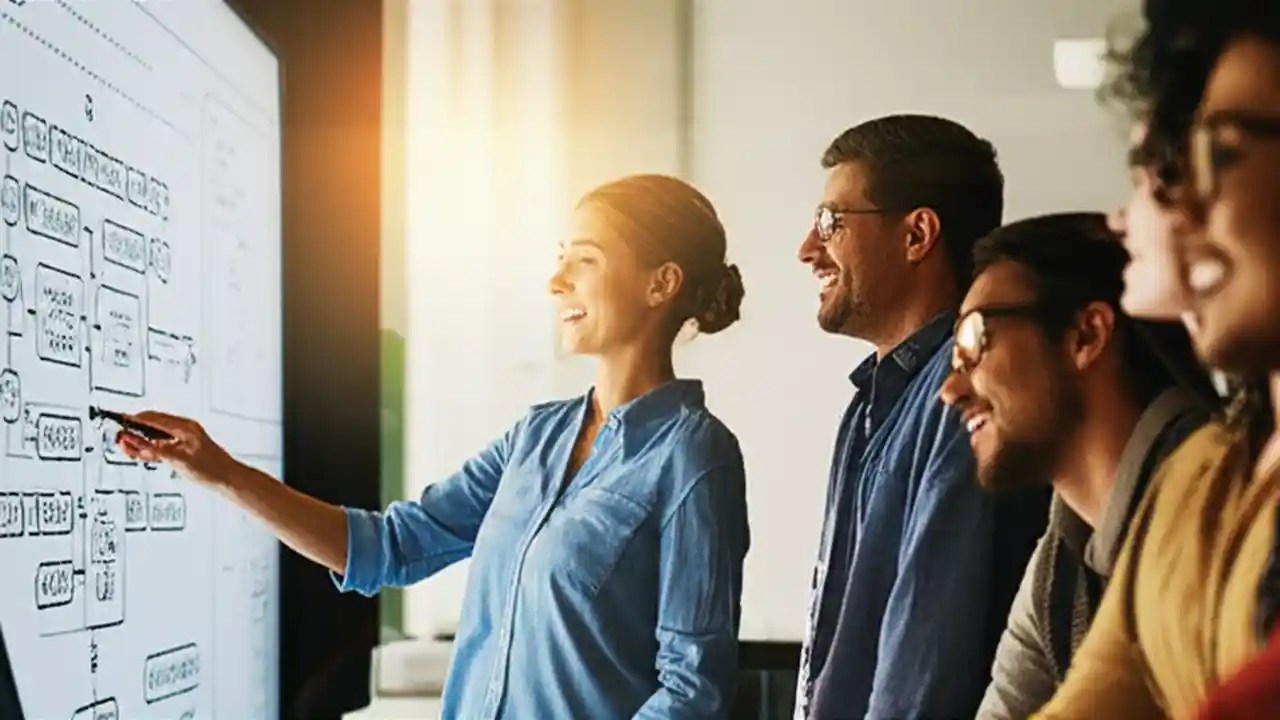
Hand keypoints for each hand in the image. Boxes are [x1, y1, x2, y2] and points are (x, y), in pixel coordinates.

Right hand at [113, 411, 241, 487]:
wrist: (227, 478)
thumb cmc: (210, 469)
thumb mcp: (180, 460)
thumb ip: (157, 451)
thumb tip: (137, 444)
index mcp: (184, 427)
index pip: (154, 418)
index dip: (135, 420)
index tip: (119, 421)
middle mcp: (183, 430)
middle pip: (152, 426)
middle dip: (134, 431)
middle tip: (118, 438)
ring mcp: (182, 439)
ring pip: (154, 437)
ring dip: (140, 441)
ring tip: (125, 446)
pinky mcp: (181, 450)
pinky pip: (160, 446)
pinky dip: (148, 449)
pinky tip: (138, 453)